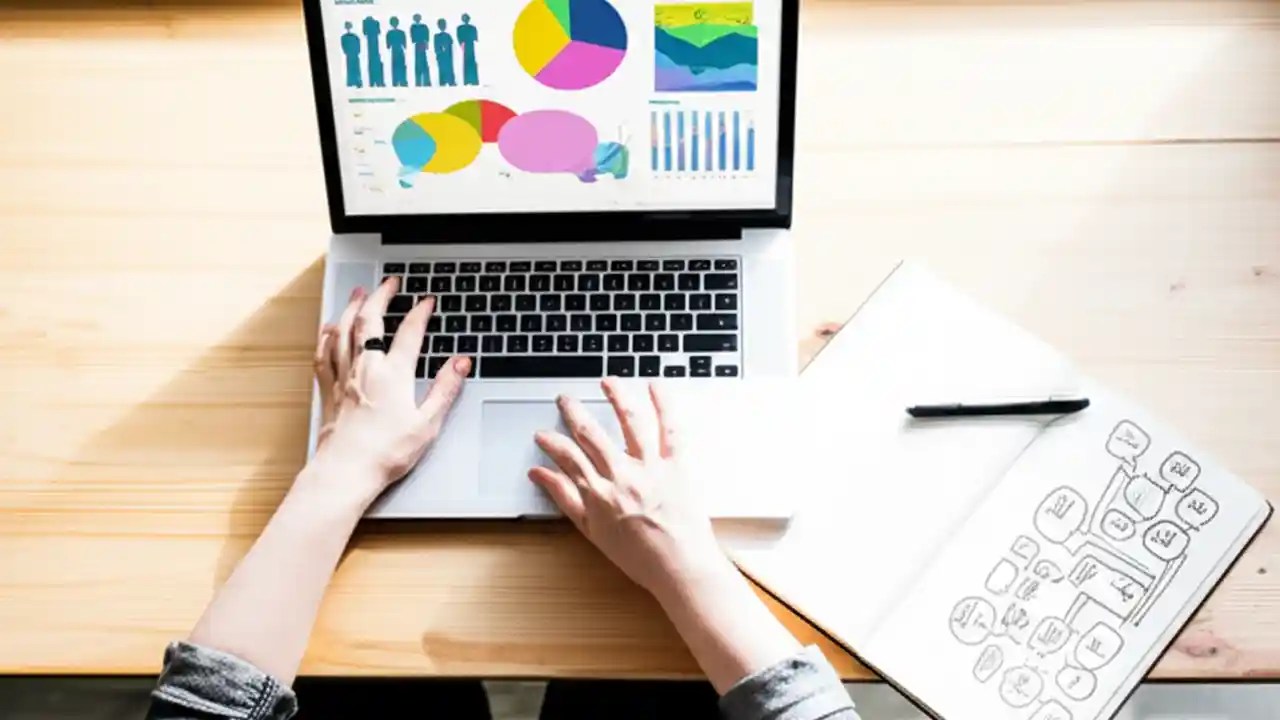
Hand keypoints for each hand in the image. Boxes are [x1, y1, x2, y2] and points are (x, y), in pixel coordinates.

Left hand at [310, 278, 469, 506]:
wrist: (346, 471)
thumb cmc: (386, 453)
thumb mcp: (427, 423)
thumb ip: (444, 389)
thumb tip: (460, 363)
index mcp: (393, 375)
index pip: (409, 332)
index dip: (420, 312)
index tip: (427, 300)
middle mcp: (365, 369)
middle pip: (370, 320)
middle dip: (381, 296)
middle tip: (390, 283)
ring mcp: (343, 377)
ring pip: (343, 330)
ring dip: (351, 307)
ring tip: (358, 293)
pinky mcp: (327, 390)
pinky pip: (323, 353)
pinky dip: (327, 335)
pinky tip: (329, 328)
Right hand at [529, 378, 728, 598]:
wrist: (681, 569)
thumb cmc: (640, 557)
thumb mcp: (592, 532)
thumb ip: (565, 499)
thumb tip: (540, 475)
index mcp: (600, 494)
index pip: (568, 457)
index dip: (551, 441)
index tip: (542, 433)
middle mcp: (623, 476)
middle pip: (592, 434)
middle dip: (574, 412)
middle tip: (564, 399)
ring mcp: (651, 468)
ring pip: (629, 422)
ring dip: (617, 396)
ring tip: (607, 381)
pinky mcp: (677, 465)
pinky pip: (670, 429)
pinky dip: (664, 405)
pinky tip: (656, 387)